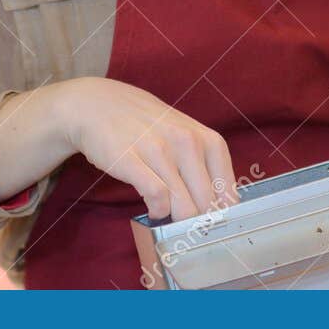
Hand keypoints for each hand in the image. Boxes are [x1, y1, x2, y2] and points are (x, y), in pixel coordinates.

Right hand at [50, 77, 237, 220]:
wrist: (100, 105)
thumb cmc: (149, 125)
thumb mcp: (186, 136)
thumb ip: (204, 166)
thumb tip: (218, 208)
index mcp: (207, 139)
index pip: (227, 191)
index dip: (220, 214)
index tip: (210, 223)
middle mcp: (188, 142)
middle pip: (206, 204)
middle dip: (196, 221)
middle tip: (185, 224)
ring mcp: (159, 150)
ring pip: (183, 206)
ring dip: (175, 219)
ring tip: (168, 214)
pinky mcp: (132, 160)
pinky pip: (156, 198)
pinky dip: (158, 212)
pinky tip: (154, 209)